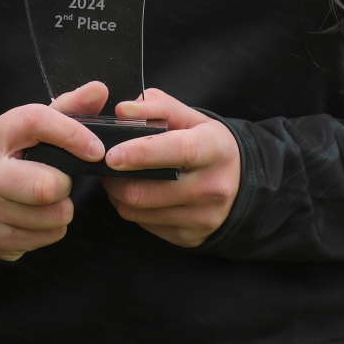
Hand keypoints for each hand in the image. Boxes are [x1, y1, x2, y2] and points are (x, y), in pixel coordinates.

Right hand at [0, 82, 108, 260]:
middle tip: (60, 180)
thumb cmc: (11, 159)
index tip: (95, 149)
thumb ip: (68, 108)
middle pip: (46, 185)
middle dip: (65, 184)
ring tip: (49, 199)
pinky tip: (39, 217)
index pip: (36, 122)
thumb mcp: (31, 130)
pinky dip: (54, 228)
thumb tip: (99, 90)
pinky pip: (48, 237)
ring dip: (62, 209)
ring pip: (53, 215)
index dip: (72, 134)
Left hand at [99, 88, 240, 247]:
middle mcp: (213, 187)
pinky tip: (135, 192)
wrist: (239, 182)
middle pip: (147, 191)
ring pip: (139, 211)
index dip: (141, 153)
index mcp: (215, 148)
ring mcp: (203, 217)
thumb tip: (122, 111)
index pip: (177, 150)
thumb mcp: (190, 117)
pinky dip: (131, 208)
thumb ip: (156, 106)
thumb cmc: (206, 144)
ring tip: (116, 176)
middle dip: (115, 178)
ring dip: (117, 193)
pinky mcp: (191, 237)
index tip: (112, 155)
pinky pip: (144, 225)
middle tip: (104, 164)